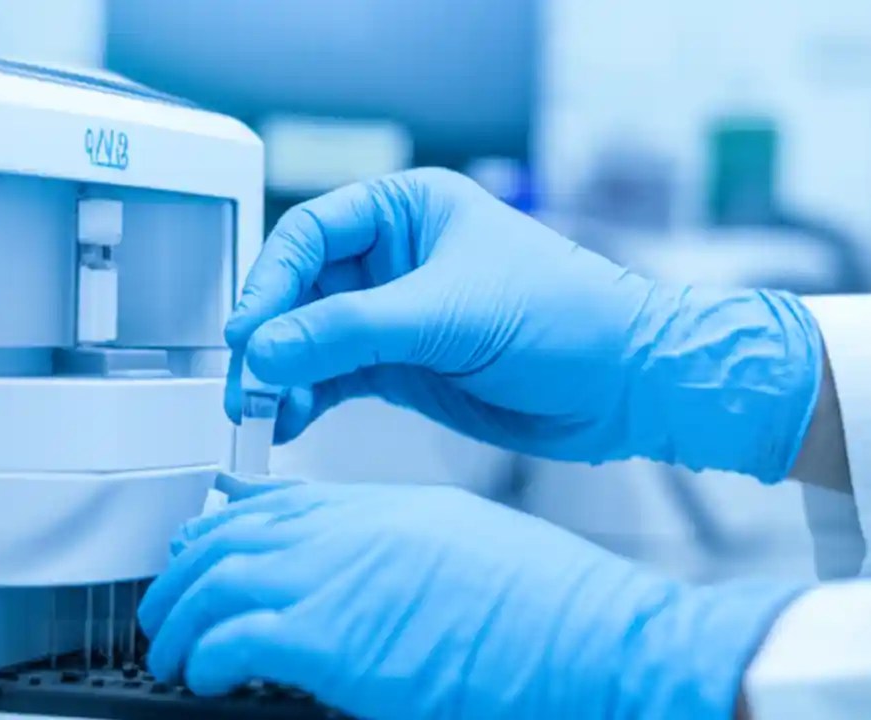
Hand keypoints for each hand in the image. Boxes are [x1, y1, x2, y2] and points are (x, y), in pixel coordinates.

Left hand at [139, 480, 801, 718]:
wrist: (590, 638)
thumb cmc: (550, 610)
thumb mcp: (472, 550)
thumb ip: (404, 553)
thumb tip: (366, 578)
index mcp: (389, 507)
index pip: (281, 499)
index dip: (226, 521)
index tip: (201, 539)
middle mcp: (351, 532)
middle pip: (233, 536)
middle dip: (184, 574)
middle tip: (167, 607)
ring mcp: (335, 577)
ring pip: (215, 583)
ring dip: (181, 623)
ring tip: (174, 653)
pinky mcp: (325, 637)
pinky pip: (230, 639)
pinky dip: (206, 659)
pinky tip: (208, 676)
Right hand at [226, 168, 822, 482]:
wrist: (623, 385)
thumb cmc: (565, 315)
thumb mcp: (447, 315)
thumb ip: (350, 332)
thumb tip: (266, 349)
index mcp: (409, 211)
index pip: (313, 233)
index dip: (272, 281)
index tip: (248, 330)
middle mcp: (396, 258)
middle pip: (304, 291)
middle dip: (272, 337)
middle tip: (247, 383)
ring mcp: (398, 315)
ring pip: (315, 340)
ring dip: (285, 376)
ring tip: (263, 413)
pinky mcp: (405, 366)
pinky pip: (338, 378)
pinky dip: (311, 400)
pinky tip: (293, 422)